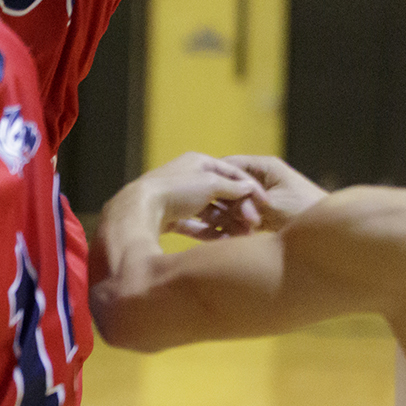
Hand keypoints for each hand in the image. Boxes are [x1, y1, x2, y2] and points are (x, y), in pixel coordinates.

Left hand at [140, 152, 266, 238]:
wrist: (139, 210)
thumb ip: (232, 186)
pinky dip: (208, 233)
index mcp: (197, 162)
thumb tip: (249, 187)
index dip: (249, 187)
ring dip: (226, 224)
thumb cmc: (176, 190)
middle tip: (254, 225)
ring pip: (209, 212)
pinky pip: (194, 226)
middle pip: (221, 194)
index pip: (231, 172)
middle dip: (238, 210)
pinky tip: (222, 242)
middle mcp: (187, 178)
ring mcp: (177, 199)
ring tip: (242, 236)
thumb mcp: (210, 183)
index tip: (266, 202)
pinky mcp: (169, 218)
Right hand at [221, 154, 326, 228]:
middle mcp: (261, 175)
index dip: (215, 179)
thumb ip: (242, 200)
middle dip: (224, 202)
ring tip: (229, 229)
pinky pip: (242, 213)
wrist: (328, 231)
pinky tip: (233, 233)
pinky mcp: (262, 208)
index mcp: (264, 165)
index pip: (228, 165)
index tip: (205, 196)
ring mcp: (261, 192)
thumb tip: (215, 201)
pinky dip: (237, 222)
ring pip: (234, 200)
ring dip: (231, 214)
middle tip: (220, 218)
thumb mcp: (269, 205)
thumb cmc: (304, 212)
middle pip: (230, 184)